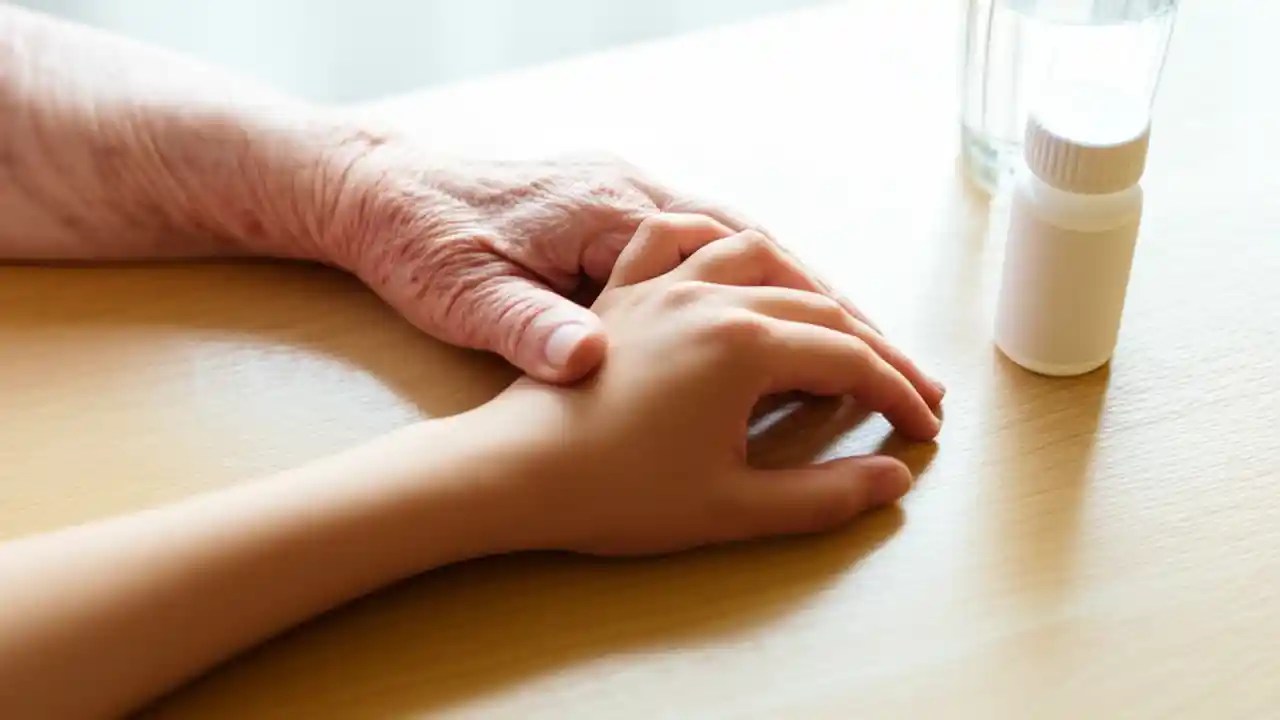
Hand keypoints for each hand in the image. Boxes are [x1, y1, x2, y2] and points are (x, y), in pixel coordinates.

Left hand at [313, 134, 897, 383]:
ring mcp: (635, 200)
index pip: (767, 285)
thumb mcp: (458, 298)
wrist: (378, 190)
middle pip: (780, 256)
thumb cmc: (419, 246)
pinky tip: (783, 309)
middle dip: (854, 320)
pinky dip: (768, 276)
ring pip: (759, 242)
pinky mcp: (622, 211)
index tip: (898, 397)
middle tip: (912, 376)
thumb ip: (528, 328)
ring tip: (870, 348)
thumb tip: (594, 358)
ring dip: (819, 294)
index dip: (843, 348)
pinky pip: (722, 239)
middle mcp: (641, 198)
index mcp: (618, 222)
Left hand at [477, 214, 943, 555]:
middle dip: (873, 345)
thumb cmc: (607, 495)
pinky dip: (726, 245)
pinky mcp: (623, 287)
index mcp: (739, 343)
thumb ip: (818, 497)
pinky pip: (683, 238)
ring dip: (813, 284)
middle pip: (816, 301)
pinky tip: (738, 263)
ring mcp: (660, 281)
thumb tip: (890, 483)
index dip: (895, 393)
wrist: (504, 470)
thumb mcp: (725, 509)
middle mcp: (706, 293)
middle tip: (912, 386)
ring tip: (845, 322)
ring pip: (759, 253)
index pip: (846, 356)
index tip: (924, 430)